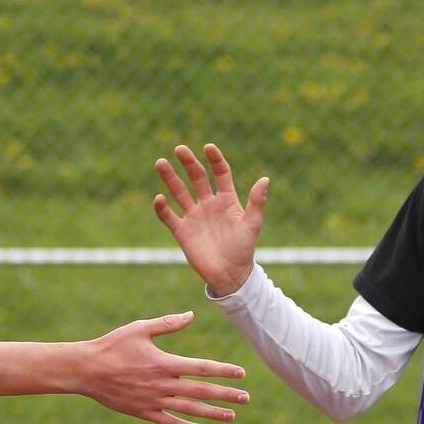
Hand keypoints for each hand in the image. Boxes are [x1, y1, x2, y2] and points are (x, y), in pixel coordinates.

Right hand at [82, 311, 247, 423]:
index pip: (202, 368)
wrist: (86, 370)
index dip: (224, 371)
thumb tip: (192, 315)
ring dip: (213, 413)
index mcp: (164, 363)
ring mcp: (154, 401)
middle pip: (201, 391)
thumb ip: (168, 324)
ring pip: (190, 410)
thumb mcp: (140, 329)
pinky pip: (170, 422)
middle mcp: (162, 384)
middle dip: (226, 395)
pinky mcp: (144, 412)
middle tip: (247, 398)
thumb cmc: (113, 345)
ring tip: (233, 415)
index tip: (241, 374)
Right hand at [154, 144, 269, 296]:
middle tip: (179, 149)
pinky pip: (168, 216)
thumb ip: (257, 202)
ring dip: (170, 178)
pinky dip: (162, 208)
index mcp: (227, 200)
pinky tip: (159, 198)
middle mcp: (209, 204)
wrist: (230, 275)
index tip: (208, 147)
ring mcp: (194, 216)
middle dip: (188, 163)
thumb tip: (265, 179)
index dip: (215, 159)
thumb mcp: (252, 225)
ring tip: (160, 163)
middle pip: (197, 177)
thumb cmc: (244, 250)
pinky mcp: (182, 231)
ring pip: (179, 192)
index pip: (220, 173)